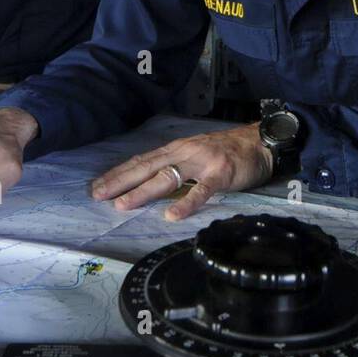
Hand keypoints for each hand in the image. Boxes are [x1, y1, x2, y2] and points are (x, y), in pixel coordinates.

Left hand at [91, 124, 271, 220]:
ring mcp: (202, 162)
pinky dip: (186, 203)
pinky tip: (172, 215)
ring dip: (143, 191)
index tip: (97, 186)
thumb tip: (150, 183)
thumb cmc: (227, 151)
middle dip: (121, 181)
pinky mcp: (221, 174)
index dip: (119, 173)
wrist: (260, 142)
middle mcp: (185, 152)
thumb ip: (176, 166)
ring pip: (168, 177)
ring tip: (124, 205)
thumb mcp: (195, 153)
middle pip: (147, 167)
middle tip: (98, 195)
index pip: (142, 161)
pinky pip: (201, 190)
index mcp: (177, 148)